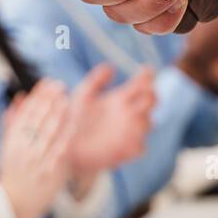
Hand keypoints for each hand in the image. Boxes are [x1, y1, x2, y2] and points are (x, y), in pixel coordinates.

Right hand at [0, 79, 74, 217]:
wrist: (15, 204)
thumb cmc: (12, 172)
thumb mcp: (7, 146)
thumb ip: (13, 121)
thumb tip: (20, 96)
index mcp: (13, 141)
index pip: (26, 112)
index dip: (38, 96)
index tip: (48, 83)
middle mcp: (23, 150)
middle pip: (38, 119)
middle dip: (50, 100)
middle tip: (61, 87)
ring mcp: (37, 162)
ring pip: (49, 133)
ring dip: (59, 114)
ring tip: (67, 100)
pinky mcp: (50, 173)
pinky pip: (60, 151)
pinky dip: (66, 136)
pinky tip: (74, 125)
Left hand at [66, 63, 154, 178]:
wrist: (66, 146)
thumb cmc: (73, 119)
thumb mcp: (83, 95)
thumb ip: (96, 80)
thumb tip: (111, 67)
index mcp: (121, 98)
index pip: (142, 84)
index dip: (148, 76)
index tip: (147, 70)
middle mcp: (128, 113)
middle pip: (152, 100)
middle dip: (152, 95)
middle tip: (144, 92)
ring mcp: (129, 132)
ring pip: (149, 122)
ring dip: (144, 118)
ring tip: (132, 116)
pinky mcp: (126, 150)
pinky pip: (141, 147)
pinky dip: (139, 143)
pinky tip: (129, 139)